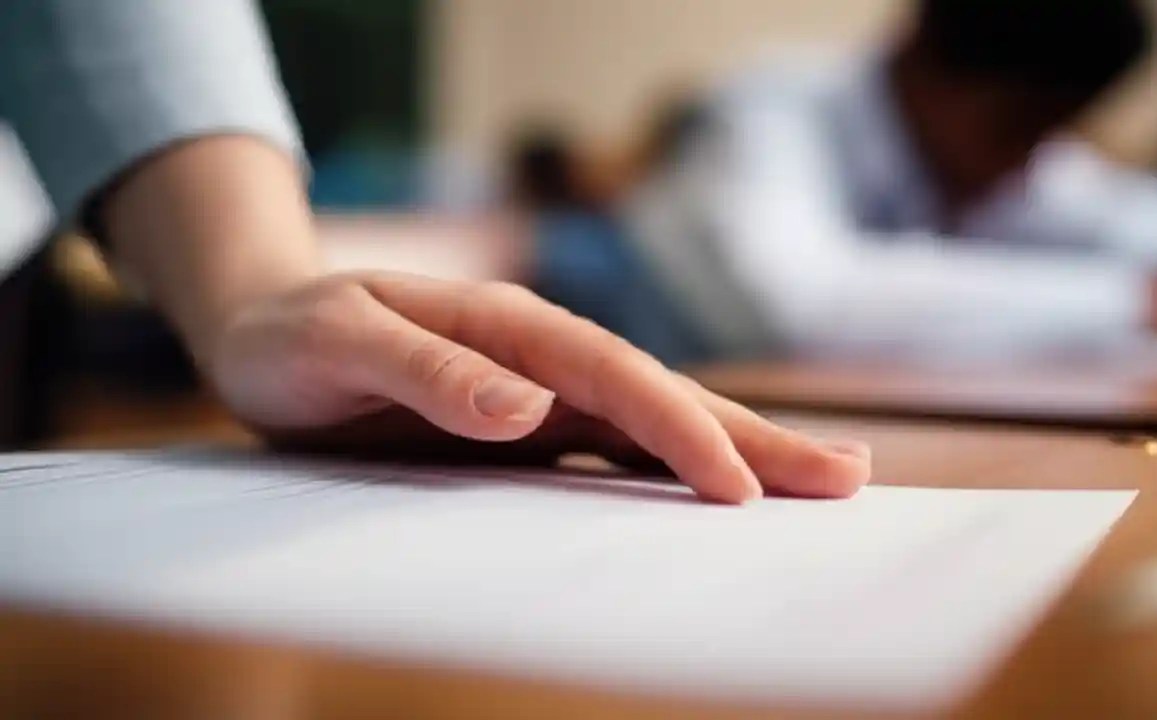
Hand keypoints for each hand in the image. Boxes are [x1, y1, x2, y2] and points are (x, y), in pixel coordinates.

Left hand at [206, 272, 870, 502]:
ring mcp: (543, 391)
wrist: (265, 330)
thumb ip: (425, 370)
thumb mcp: (336, 345)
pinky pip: (617, 452)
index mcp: (507, 325)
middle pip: (664, 394)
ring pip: (656, 422)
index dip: (680, 429)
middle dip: (755, 438)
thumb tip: (526, 407)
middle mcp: (542, 355)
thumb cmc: (292, 335)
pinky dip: (677, 471)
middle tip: (848, 477)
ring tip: (823, 479)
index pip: (613, 376)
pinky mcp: (530, 428)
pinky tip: (720, 493)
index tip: (737, 486)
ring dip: (739, 452)